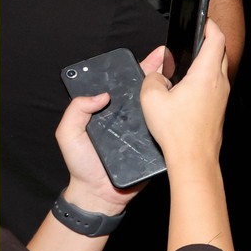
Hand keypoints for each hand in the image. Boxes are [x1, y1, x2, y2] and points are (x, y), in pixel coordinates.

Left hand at [55, 48, 166, 214]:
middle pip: (146, 90)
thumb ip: (76, 111)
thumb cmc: (82, 165)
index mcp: (110, 111)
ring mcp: (146, 130)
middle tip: (166, 56)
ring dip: (170, 91)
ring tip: (178, 73)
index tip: (151, 56)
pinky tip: (182, 102)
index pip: (124, 85)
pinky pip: (167, 127)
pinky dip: (175, 116)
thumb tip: (102, 95)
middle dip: (157, 71)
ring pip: (159, 107)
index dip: (137, 68)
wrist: (100, 194)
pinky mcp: (156, 143)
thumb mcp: (68, 134)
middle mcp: (130, 117)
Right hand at [140, 20, 230, 166]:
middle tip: (195, 37)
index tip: (203, 20)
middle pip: (220, 52)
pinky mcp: (220, 106)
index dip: (210, 26)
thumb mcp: (151, 98)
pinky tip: (190, 82)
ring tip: (189, 58)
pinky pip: (216, 83)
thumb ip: (152, 78)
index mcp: (206, 75)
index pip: (216, 40)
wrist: (194, 157)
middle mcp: (220, 82)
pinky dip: (207, 75)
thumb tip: (157, 75)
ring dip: (208, 58)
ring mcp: (223, 95)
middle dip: (209, 40)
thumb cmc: (178, 132)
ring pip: (219, 68)